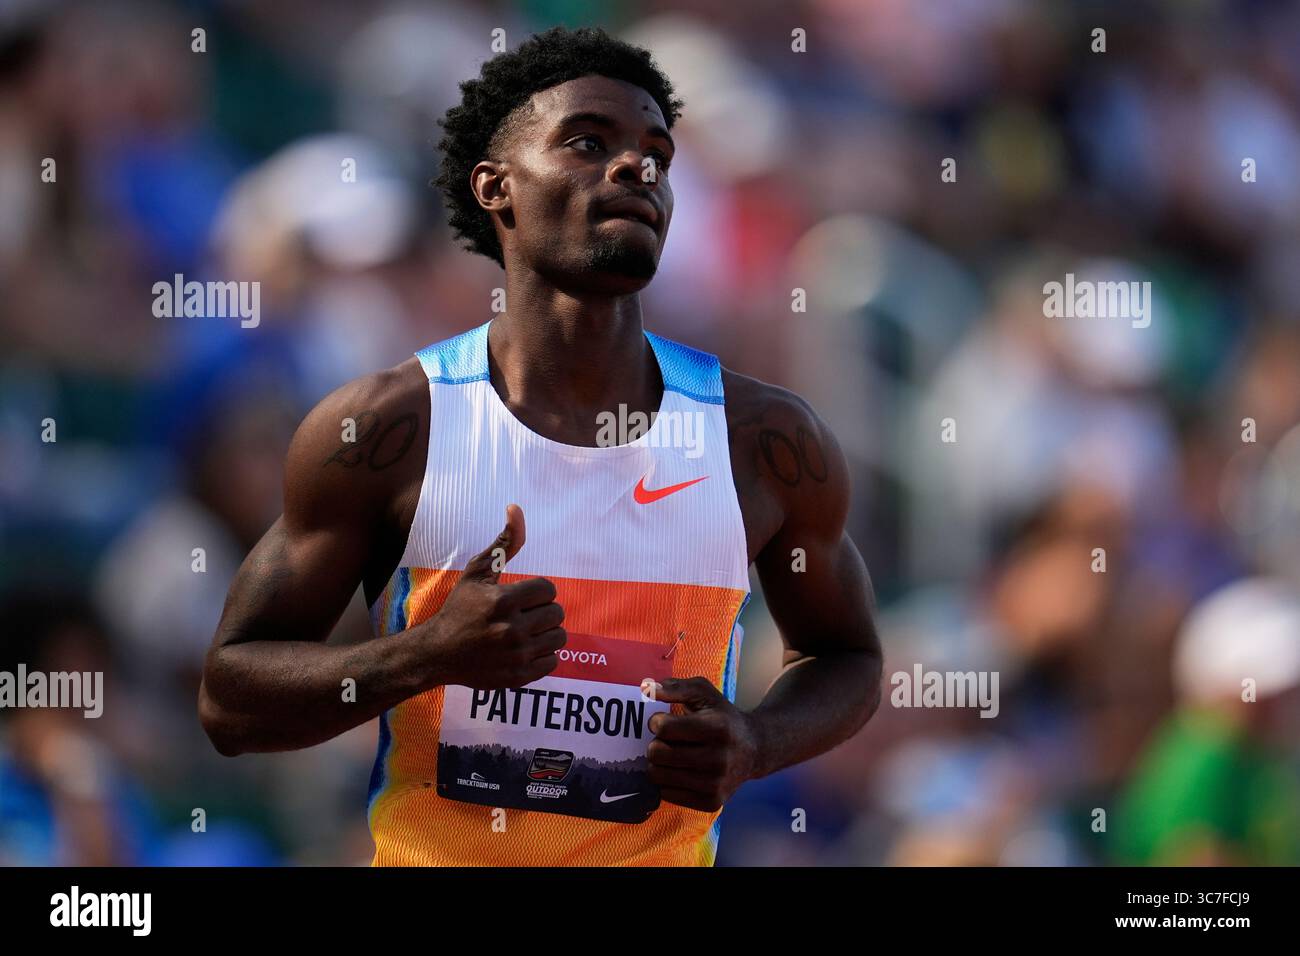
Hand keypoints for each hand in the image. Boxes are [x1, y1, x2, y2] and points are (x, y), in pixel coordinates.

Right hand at [427, 504, 566, 688]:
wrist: (437, 653)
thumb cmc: (459, 608)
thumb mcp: (477, 572)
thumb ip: (504, 542)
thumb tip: (516, 508)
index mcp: (502, 600)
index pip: (548, 589)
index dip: (537, 592)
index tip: (520, 598)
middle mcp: (511, 629)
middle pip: (557, 613)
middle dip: (542, 611)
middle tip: (523, 615)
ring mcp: (516, 656)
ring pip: (559, 638)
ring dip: (546, 633)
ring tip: (525, 632)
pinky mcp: (518, 677)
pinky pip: (552, 661)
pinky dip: (543, 655)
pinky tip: (524, 650)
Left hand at [643, 677, 761, 811]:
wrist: (755, 750)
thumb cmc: (722, 716)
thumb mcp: (704, 693)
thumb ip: (675, 687)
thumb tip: (647, 689)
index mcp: (718, 728)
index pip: (665, 728)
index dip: (656, 722)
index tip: (662, 721)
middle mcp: (720, 758)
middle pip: (657, 754)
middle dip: (656, 744)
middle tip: (667, 741)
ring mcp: (716, 784)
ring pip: (658, 776)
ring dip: (659, 764)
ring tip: (671, 755)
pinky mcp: (712, 802)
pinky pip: (667, 794)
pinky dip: (668, 781)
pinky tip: (681, 771)